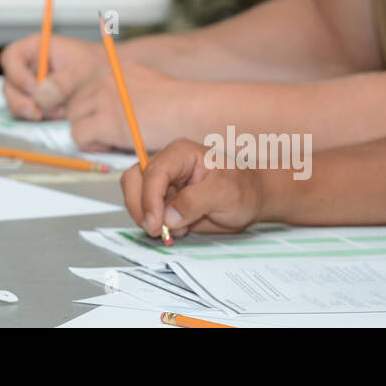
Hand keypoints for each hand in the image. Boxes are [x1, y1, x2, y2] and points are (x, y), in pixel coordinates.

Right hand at [0, 33, 102, 119]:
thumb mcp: (83, 69)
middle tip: (38, 112)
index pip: (11, 57)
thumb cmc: (96, 65)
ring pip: (15, 100)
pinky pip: (27, 111)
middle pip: (9, 83)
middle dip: (20, 100)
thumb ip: (63, 81)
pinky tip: (59, 115)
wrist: (108, 78)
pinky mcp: (35, 101)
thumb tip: (41, 94)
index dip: (16, 73)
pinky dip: (39, 116)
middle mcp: (28, 66)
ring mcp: (30, 85)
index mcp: (35, 48)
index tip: (32, 88)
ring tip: (59, 111)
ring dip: (31, 110)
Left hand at [62, 61, 187, 151]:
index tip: (102, 118)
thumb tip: (115, 107)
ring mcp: (105, 98)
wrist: (193, 111)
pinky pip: (79, 135)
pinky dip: (91, 145)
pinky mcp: (106, 120)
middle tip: (105, 132)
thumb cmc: (182, 106)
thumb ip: (127, 91)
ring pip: (74, 117)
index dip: (90, 106)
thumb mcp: (150, 85)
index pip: (85, 86)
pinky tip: (111, 146)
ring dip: (87, 131)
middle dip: (86, 118)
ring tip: (110, 140)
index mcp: (118, 69)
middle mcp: (107, 79)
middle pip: (76, 100)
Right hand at [121, 138, 263, 238]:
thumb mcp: (226, 193)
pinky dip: (155, 225)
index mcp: (180, 154)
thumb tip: (168, 218)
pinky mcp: (164, 201)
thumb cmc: (243, 189)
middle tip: (154, 230)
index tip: (155, 223)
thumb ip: (195, 202)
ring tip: (170, 231)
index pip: (153, 172)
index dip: (149, 198)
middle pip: (134, 180)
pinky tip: (178, 230)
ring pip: (135, 197)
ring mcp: (163, 183)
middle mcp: (167, 165)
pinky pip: (147, 212)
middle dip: (139, 207)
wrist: (251, 200)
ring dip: (145, 217)